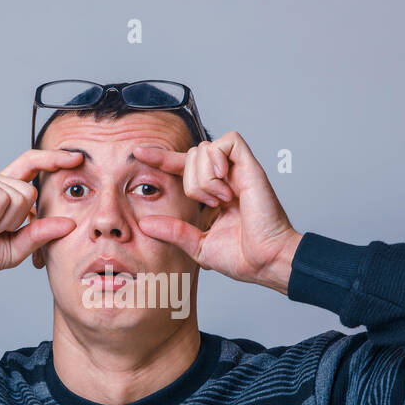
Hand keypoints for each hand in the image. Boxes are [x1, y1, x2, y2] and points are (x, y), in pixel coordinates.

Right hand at [0, 149, 81, 291]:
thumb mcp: (14, 248)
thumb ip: (40, 234)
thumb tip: (70, 223)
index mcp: (2, 192)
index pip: (32, 167)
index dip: (53, 160)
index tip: (76, 158)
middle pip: (31, 192)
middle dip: (16, 221)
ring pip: (19, 197)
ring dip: (1, 222)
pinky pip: (1, 199)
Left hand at [132, 132, 302, 293]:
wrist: (265, 262)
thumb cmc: (242, 257)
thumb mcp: (197, 245)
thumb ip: (173, 231)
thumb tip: (145, 223)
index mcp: (214, 194)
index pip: (183, 167)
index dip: (161, 158)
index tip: (138, 154)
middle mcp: (226, 178)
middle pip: (190, 155)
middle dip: (190, 181)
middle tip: (210, 204)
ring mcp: (239, 171)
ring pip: (204, 149)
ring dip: (204, 177)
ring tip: (221, 199)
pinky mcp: (251, 167)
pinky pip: (227, 143)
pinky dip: (218, 160)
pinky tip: (222, 182)